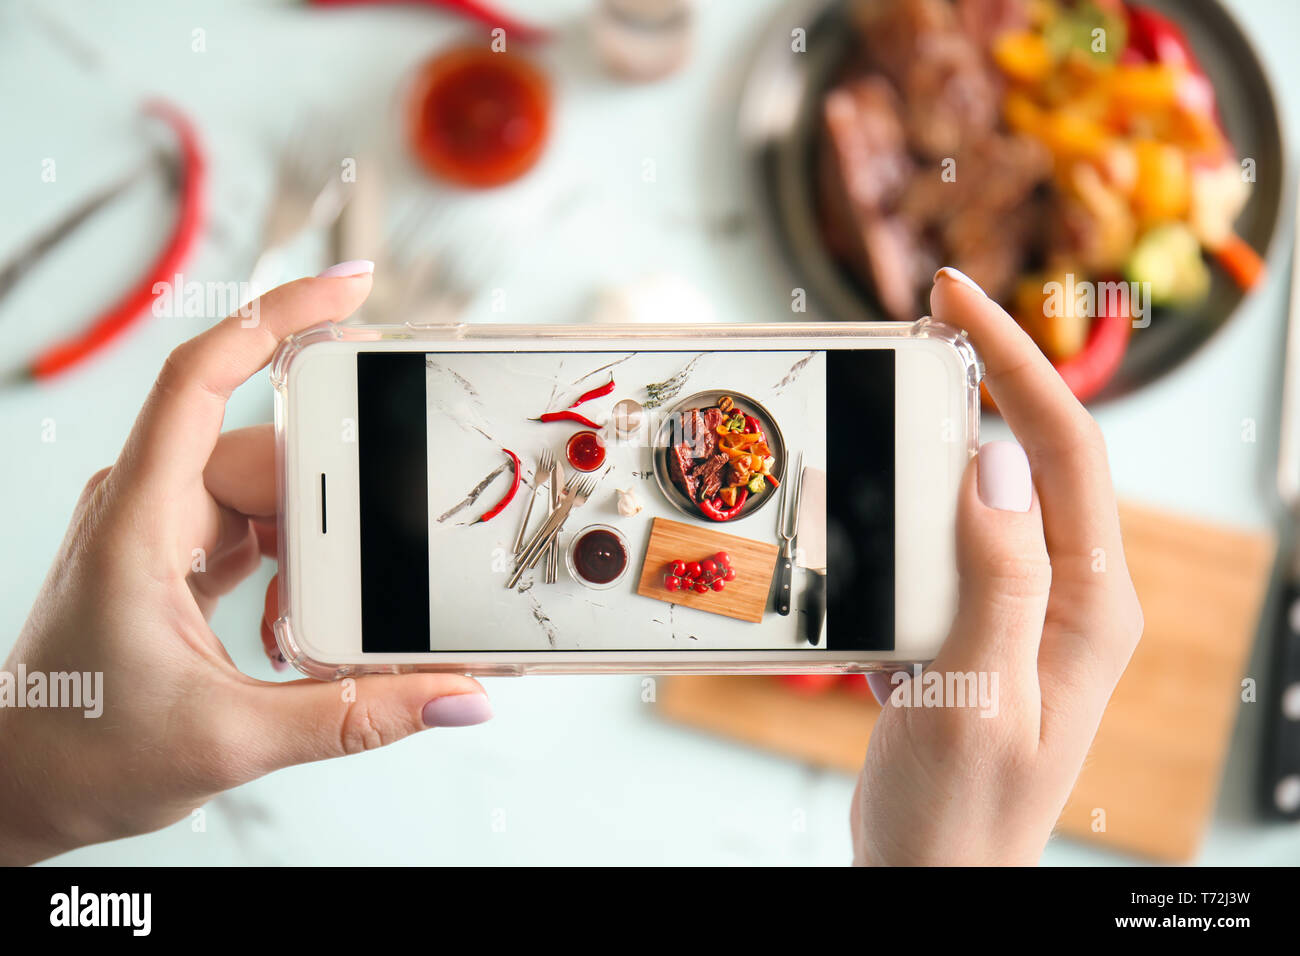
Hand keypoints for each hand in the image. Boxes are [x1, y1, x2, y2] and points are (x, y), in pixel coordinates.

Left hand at [0, 266, 490, 865]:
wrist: (20, 792)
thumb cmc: (84, 756)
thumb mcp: (234, 738)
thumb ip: (356, 716)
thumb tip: (453, 693)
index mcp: (140, 522)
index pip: (202, 379)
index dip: (276, 318)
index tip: (351, 286)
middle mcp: (147, 507)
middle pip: (262, 449)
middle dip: (332, 487)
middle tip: (393, 515)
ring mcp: (159, 530)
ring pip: (264, 494)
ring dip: (314, 544)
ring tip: (337, 605)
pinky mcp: (173, 558)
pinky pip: (254, 530)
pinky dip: (295, 567)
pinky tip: (304, 621)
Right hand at [852, 268, 1143, 865]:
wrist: (931, 880)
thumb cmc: (959, 814)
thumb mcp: (974, 698)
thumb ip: (995, 581)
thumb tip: (996, 462)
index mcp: (1086, 605)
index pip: (1063, 449)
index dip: (1014, 361)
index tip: (956, 298)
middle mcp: (1065, 596)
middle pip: (1029, 455)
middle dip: (980, 379)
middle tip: (913, 329)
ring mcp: (1020, 609)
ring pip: (981, 494)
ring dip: (932, 443)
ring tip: (882, 403)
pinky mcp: (975, 626)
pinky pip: (944, 542)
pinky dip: (903, 507)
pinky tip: (867, 500)